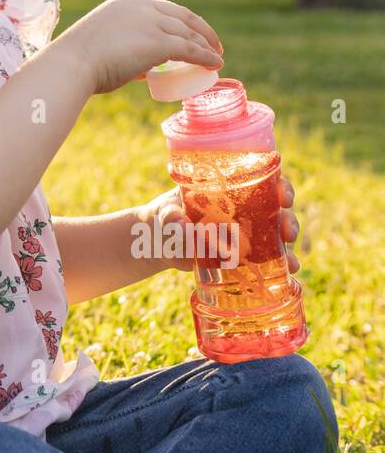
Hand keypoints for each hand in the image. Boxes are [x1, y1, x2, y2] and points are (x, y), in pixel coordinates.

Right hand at [56, 0, 223, 95]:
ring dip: (207, 45)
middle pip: (184, 16)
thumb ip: (125, 50)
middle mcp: (144, 6)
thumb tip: (141, 69)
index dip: (184, 22)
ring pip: (189, 33)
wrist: (72, 64)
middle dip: (202, 31)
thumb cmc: (80, 60)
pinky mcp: (159, 42)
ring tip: (215, 57)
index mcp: (129, 1)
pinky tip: (215, 64)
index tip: (192, 34)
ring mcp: (153, 23)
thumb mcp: (104, 43)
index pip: (166, 9)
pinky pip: (190, 49)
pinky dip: (205, 56)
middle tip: (212, 45)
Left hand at [137, 176, 301, 274]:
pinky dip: (280, 263)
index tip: (284, 196)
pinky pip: (267, 257)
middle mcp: (244, 207)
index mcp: (230, 189)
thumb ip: (173, 218)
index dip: (280, 186)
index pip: (263, 180)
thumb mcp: (166, 213)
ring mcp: (246, 230)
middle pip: (277, 208)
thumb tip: (186, 230)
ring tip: (291, 260)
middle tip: (287, 231)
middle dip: (288, 219)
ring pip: (276, 233)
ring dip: (288, 246)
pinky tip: (288, 272)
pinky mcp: (242, 253)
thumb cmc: (165, 217)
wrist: (160, 244)